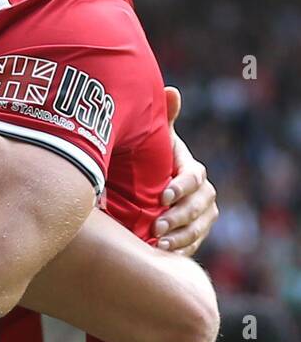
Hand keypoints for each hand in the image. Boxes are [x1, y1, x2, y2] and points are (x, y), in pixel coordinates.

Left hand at [156, 86, 217, 255]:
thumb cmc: (147, 160)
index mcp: (192, 171)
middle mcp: (202, 194)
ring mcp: (199, 216)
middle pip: (200, 207)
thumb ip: (163, 120)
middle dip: (180, 216)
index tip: (162, 195)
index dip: (181, 186)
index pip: (194, 178)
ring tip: (157, 240)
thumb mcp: (152, 141)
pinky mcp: (192, 235)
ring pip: (198, 228)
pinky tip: (161, 251)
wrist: (138, 189)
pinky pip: (192, 244)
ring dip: (180, 236)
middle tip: (156, 223)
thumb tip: (171, 90)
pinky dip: (179, 249)